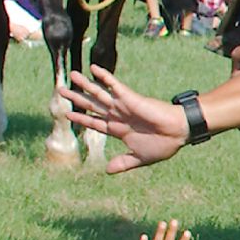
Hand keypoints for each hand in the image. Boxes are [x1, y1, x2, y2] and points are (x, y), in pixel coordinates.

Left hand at [63, 66, 187, 172]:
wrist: (178, 133)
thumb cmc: (163, 145)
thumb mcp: (139, 158)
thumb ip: (123, 163)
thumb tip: (107, 170)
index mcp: (119, 129)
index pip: (94, 123)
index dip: (81, 119)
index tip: (68, 114)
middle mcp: (118, 115)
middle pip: (92, 106)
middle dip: (76, 99)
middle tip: (61, 90)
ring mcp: (123, 106)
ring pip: (99, 94)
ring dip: (85, 85)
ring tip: (71, 75)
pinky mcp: (130, 98)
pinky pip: (114, 85)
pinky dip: (104, 76)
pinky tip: (93, 68)